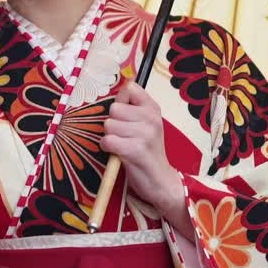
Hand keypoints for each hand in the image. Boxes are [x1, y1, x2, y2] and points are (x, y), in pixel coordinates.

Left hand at [100, 81, 184, 221]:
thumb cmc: (147, 150)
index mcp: (153, 109)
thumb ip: (133, 106)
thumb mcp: (145, 123)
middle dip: (113, 123)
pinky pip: (108, 141)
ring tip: (122, 145)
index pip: (130, 89)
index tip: (127, 116)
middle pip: (114, 109)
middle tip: (123, 135)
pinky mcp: (136, 150)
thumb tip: (123, 87)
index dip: (122, 102)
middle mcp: (151, 118)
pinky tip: (118, 153)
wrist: (160, 180)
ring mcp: (145, 134)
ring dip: (110, 136)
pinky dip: (108, 148)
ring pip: (109, 125)